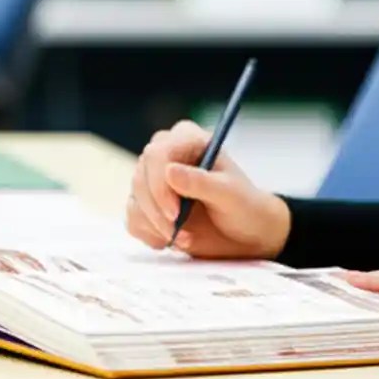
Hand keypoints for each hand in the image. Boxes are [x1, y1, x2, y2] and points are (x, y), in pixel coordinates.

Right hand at [126, 119, 290, 259]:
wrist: (245, 231)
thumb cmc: (243, 206)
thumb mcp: (229, 194)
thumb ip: (201, 182)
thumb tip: (169, 171)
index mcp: (188, 139)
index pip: (157, 154)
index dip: (159, 185)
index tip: (175, 213)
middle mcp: (166, 154)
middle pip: (140, 178)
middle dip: (157, 211)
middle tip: (180, 234)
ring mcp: (153, 179)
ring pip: (135, 201)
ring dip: (156, 227)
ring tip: (185, 238)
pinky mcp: (147, 203)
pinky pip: (133, 219)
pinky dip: (150, 235)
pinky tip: (173, 239)